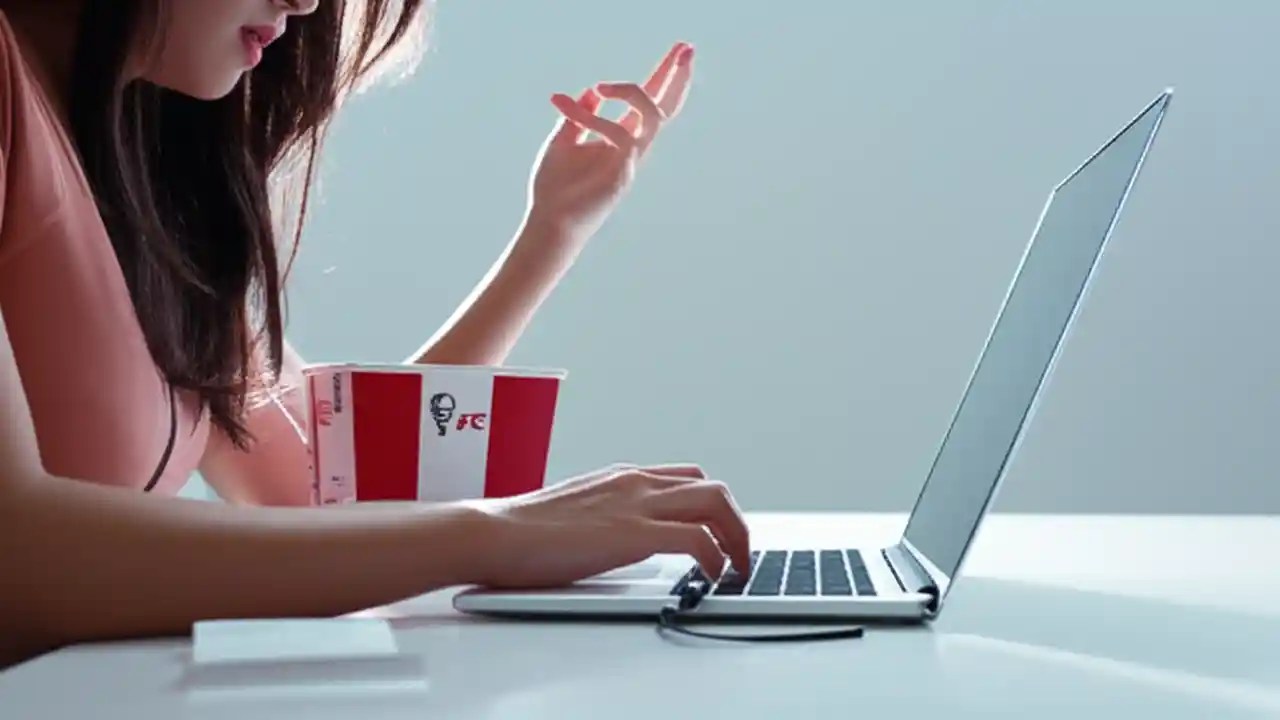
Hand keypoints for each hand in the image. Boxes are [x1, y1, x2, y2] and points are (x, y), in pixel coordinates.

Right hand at [470, 462, 749, 588]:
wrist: (495, 532)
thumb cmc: (523, 530)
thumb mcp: (578, 511)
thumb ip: (607, 515)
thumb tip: (620, 538)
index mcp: (623, 477)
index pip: (688, 478)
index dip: (711, 506)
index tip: (718, 534)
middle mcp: (636, 482)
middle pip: (712, 487)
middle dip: (735, 522)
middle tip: (737, 554)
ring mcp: (636, 504)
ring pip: (715, 502)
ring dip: (736, 537)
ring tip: (735, 568)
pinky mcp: (632, 533)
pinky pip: (697, 539)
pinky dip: (716, 558)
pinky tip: (711, 577)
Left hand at [521, 41, 695, 258]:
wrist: (548, 221)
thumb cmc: (554, 186)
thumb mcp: (562, 139)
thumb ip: (578, 114)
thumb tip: (591, 89)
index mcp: (619, 138)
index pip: (649, 102)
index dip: (664, 76)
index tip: (680, 51)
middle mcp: (631, 148)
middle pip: (664, 107)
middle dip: (676, 77)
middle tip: (688, 48)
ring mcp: (630, 161)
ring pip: (651, 117)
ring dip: (631, 92)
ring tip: (602, 84)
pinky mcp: (622, 174)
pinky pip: (617, 134)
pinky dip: (594, 117)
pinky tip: (568, 109)